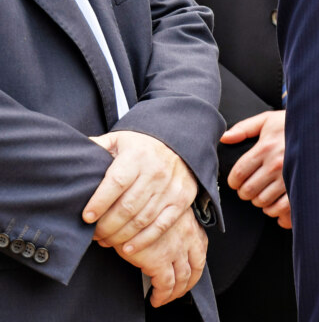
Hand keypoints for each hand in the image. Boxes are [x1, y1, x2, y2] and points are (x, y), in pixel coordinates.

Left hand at [83, 131, 199, 249]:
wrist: (178, 146)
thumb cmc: (138, 148)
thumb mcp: (117, 141)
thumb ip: (95, 148)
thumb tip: (66, 157)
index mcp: (137, 156)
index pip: (116, 183)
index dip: (99, 203)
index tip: (86, 218)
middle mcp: (156, 171)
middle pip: (128, 207)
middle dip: (106, 226)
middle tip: (92, 234)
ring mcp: (171, 187)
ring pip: (142, 219)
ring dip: (120, 235)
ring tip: (104, 241)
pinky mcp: (181, 200)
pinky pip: (161, 225)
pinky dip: (143, 240)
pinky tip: (127, 248)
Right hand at [120, 210, 206, 306]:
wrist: (129, 207)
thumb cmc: (142, 207)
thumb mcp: (164, 213)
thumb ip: (171, 226)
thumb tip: (166, 240)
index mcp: (190, 226)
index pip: (201, 250)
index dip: (196, 266)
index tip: (189, 274)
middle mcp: (188, 239)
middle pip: (196, 268)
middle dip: (189, 283)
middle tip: (179, 292)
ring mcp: (175, 250)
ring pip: (182, 279)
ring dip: (175, 293)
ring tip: (164, 299)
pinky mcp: (159, 261)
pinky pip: (165, 285)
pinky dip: (162, 295)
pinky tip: (155, 299)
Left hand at [223, 110, 290, 228]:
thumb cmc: (293, 125)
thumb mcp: (268, 120)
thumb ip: (244, 128)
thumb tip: (225, 138)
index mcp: (266, 147)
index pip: (238, 174)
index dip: (234, 181)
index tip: (237, 181)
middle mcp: (277, 164)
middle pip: (248, 191)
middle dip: (245, 192)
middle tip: (250, 187)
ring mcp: (290, 177)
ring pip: (263, 202)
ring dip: (260, 201)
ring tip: (264, 193)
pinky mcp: (302, 187)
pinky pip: (283, 209)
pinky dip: (276, 211)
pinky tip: (276, 204)